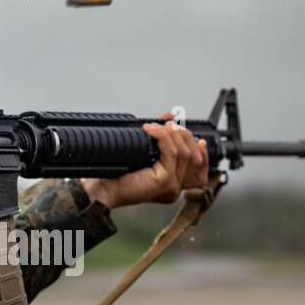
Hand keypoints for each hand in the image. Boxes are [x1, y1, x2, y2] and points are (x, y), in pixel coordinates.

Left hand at [79, 116, 209, 208]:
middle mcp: (175, 188)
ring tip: (156, 126)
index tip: (198, 138)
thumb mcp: (144, 151)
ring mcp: (171, 187)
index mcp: (172, 184)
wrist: (101, 188)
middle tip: (169, 125)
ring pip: (185, 153)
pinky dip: (163, 136)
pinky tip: (151, 130)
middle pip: (195, 157)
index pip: (200, 171)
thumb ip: (161, 138)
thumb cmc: (117, 173)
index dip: (203, 153)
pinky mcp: (164, 182)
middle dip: (185, 136)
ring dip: (172, 134)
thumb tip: (171, 117)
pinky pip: (172, 153)